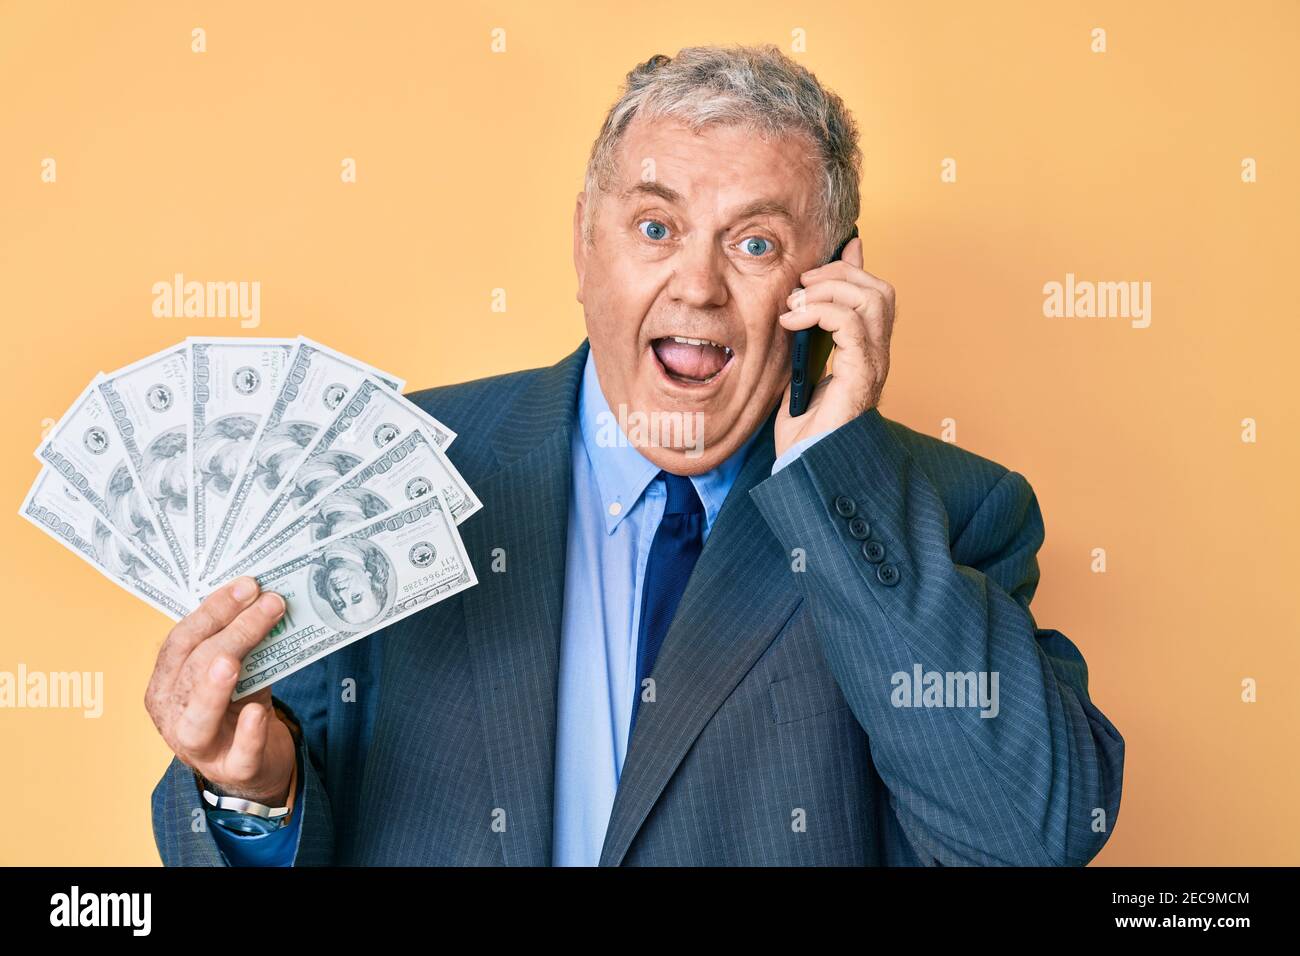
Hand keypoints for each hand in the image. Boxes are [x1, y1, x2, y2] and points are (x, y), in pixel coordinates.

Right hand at [144, 577, 294, 805]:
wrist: (254, 765)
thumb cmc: (239, 708)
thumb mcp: (239, 671)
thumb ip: (245, 644)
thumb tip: (268, 600)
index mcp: (167, 683)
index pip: (183, 641)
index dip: (214, 610)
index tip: (248, 585)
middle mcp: (173, 715)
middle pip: (195, 669)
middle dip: (232, 632)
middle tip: (268, 604)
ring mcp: (200, 747)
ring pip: (200, 717)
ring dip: (216, 686)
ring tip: (233, 661)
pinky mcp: (234, 770)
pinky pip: (239, 753)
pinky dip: (249, 733)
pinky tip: (258, 712)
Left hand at [774, 236, 895, 459]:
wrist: (805, 465)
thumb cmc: (803, 427)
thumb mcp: (802, 366)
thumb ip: (809, 335)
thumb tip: (803, 303)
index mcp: (866, 351)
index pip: (875, 295)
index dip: (854, 269)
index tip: (825, 259)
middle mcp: (877, 355)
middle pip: (879, 291)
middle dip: (839, 275)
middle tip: (802, 284)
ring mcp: (873, 365)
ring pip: (871, 301)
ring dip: (829, 290)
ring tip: (796, 302)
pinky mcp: (860, 374)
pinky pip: (850, 325)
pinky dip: (819, 312)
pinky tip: (792, 321)